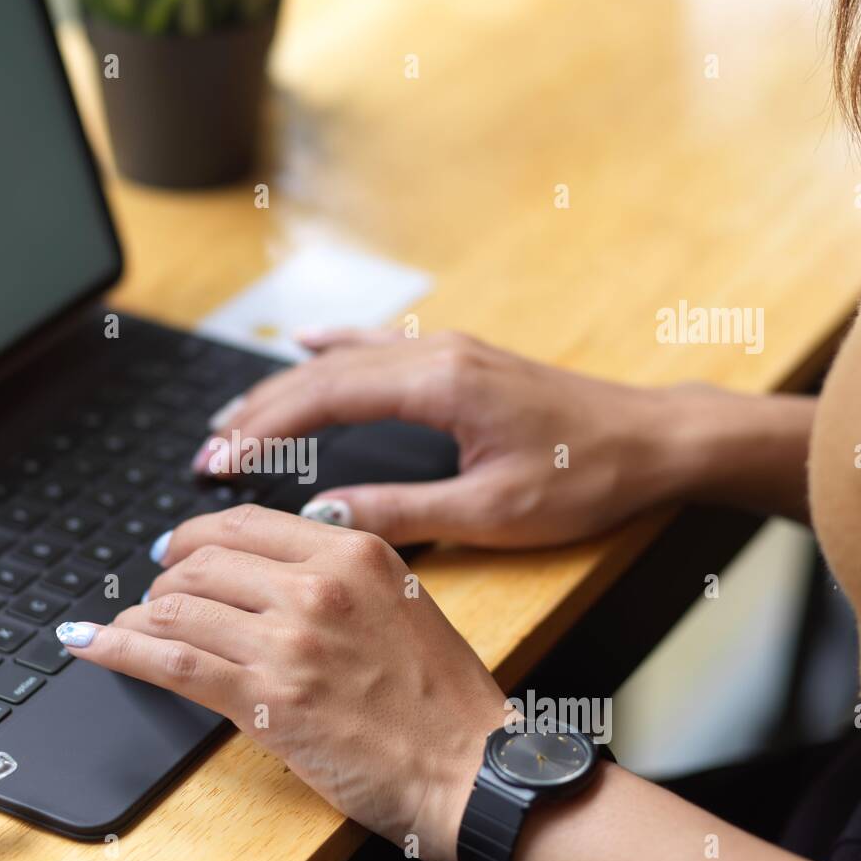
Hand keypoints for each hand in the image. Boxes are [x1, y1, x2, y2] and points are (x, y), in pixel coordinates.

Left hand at [54, 505, 505, 860]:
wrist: (473, 769)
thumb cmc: (445, 700)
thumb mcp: (403, 603)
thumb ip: (339, 575)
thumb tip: (269, 567)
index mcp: (353, 551)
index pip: (243, 524)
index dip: (194, 536)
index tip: (174, 551)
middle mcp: (317, 585)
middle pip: (202, 559)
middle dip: (163, 578)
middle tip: (152, 596)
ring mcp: (288, 640)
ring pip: (177, 607)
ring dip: (137, 617)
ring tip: (123, 629)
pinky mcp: (266, 698)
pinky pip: (169, 660)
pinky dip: (116, 648)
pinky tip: (88, 644)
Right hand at [195, 330, 686, 546]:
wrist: (654, 440)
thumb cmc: (585, 477)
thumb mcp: (490, 511)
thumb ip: (400, 511)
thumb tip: (322, 515)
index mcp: (438, 387)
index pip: (322, 402)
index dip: (261, 432)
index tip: (216, 461)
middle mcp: (435, 354)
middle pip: (320, 374)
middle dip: (256, 413)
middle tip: (206, 451)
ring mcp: (447, 349)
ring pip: (342, 358)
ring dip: (283, 387)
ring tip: (233, 414)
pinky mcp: (460, 358)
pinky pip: (376, 345)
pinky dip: (331, 349)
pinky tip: (303, 345)